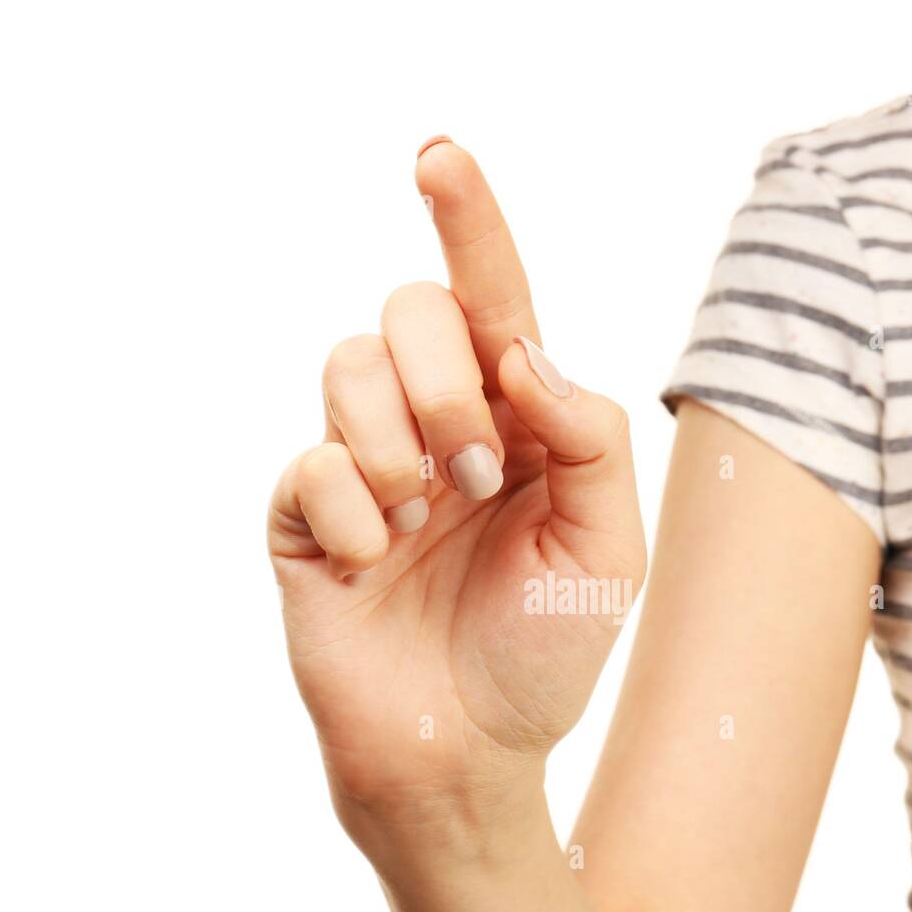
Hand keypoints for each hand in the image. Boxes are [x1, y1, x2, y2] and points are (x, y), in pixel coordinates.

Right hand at [268, 140, 645, 840]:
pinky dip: (351, 511)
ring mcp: (362, 471)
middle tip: (476, 471)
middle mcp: (433, 429)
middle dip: (445, 380)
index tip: (442, 155)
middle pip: (410, 313)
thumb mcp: (607, 547)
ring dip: (397, 437)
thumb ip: (586, 436)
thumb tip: (517, 348)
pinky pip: (307, 467)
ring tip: (426, 515)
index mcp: (512, 424)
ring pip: (346, 366)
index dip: (469, 223)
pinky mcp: (304, 521)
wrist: (468, 755)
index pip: (491, 301)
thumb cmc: (542, 653)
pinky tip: (379, 563)